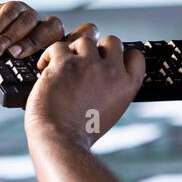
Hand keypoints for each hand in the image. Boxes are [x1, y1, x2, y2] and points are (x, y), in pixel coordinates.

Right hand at [0, 2, 93, 104]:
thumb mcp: (16, 87)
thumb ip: (31, 86)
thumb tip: (42, 91)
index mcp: (52, 50)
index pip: (71, 41)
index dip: (70, 42)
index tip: (56, 55)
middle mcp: (44, 30)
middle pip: (52, 27)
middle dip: (32, 42)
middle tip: (14, 56)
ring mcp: (28, 17)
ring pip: (28, 20)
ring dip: (8, 37)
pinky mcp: (11, 8)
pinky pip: (10, 11)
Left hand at [24, 33, 145, 146]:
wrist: (60, 140)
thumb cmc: (81, 133)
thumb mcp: (111, 112)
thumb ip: (114, 90)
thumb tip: (107, 76)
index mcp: (126, 85)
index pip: (135, 56)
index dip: (121, 56)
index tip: (109, 62)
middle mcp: (110, 71)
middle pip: (112, 41)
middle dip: (98, 50)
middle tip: (84, 63)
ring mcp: (88, 65)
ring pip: (85, 40)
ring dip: (73, 51)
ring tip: (62, 68)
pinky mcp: (64, 64)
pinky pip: (58, 46)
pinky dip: (49, 56)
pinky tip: (46, 67)